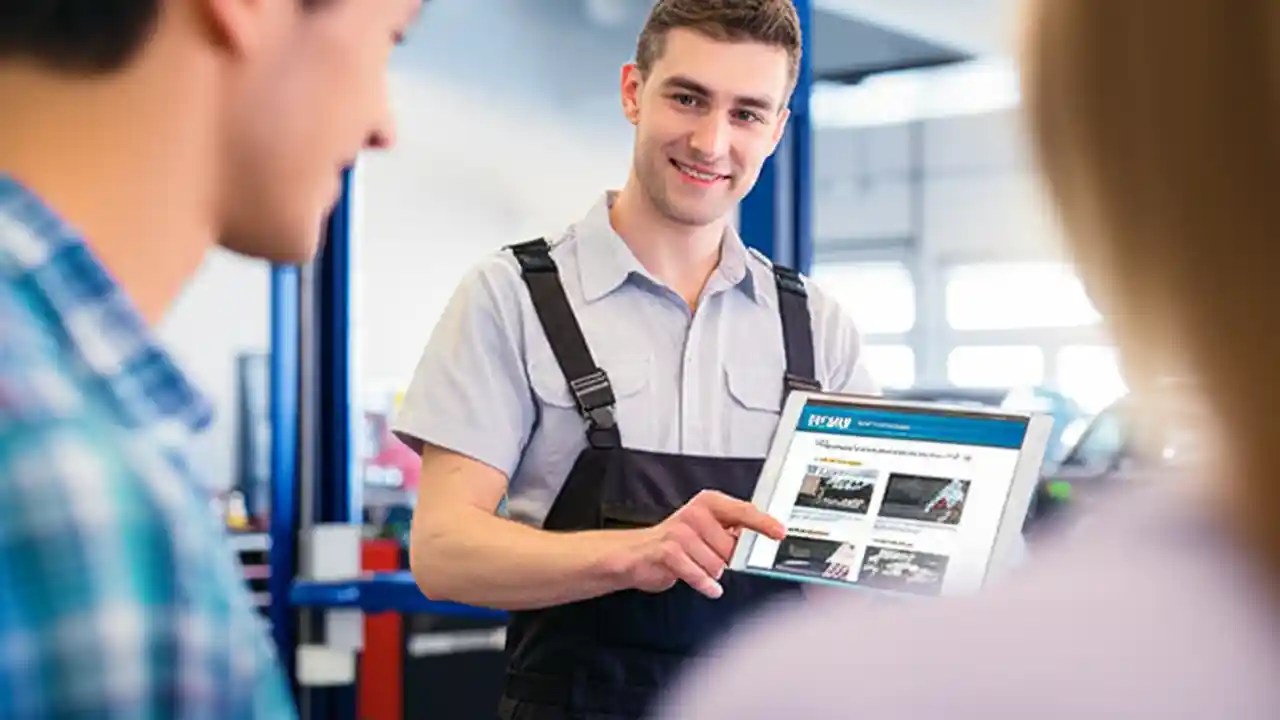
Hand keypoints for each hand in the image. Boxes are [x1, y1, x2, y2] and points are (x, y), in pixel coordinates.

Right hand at [615, 490, 785, 598]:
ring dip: (710, 572)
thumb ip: (732, 531)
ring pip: (716, 565)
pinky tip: (708, 586)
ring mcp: (680, 531)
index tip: (780, 532)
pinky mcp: (668, 551)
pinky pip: (698, 574)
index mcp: (709, 503)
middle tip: (708, 557)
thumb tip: (760, 540)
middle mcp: (695, 513)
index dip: (764, 523)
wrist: (637, 554)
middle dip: (725, 560)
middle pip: (731, 548)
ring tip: (695, 565)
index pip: (743, 511)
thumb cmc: (677, 544)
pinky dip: (705, 584)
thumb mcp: (706, 530)